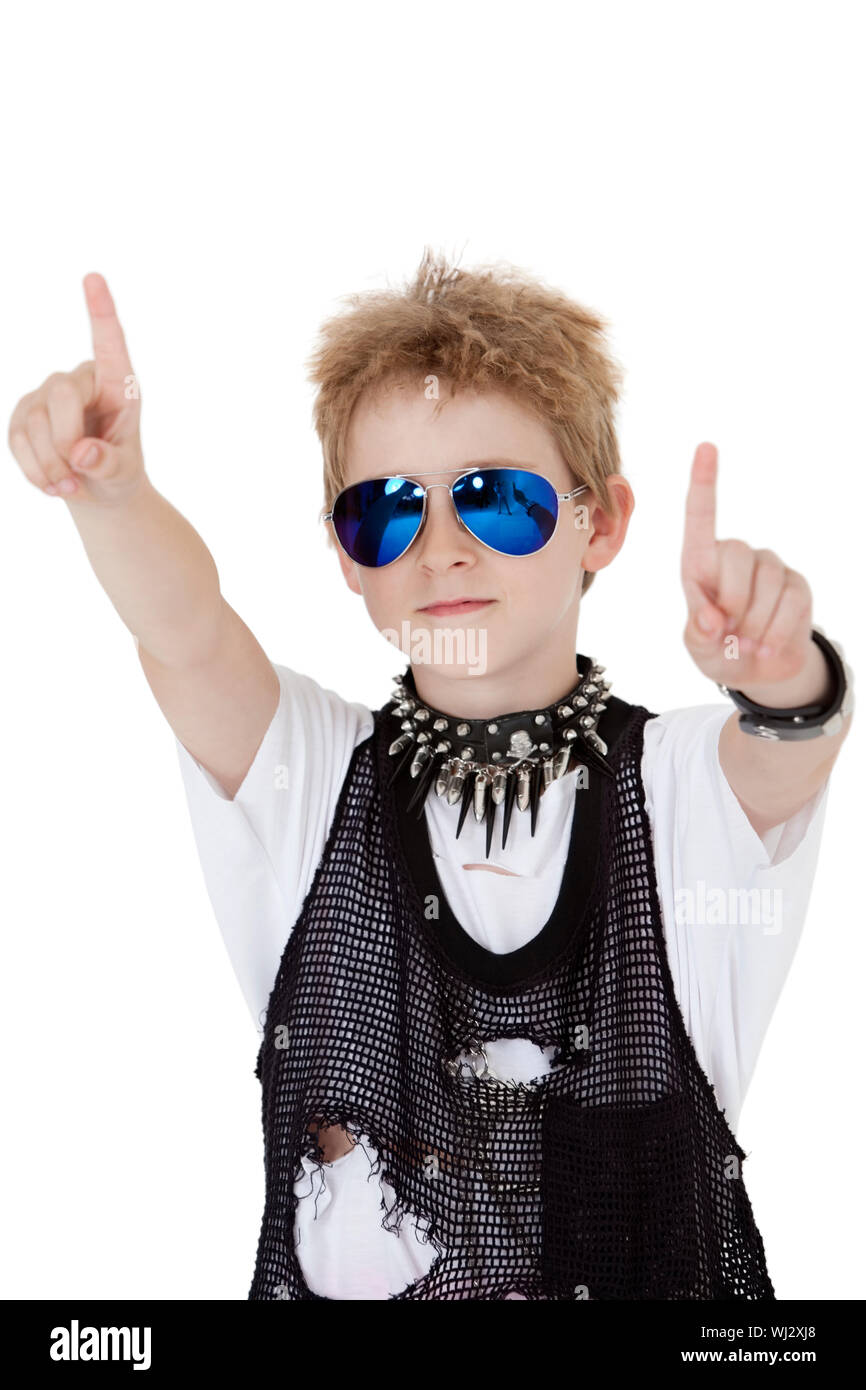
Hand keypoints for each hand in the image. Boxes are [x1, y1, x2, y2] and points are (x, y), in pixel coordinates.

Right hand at [7, 272, 144, 505]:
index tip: (94, 277)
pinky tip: (53, 483)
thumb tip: (82, 454)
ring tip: (71, 484)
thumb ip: (110, 464)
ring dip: (52, 465)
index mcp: (117, 384)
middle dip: (67, 442)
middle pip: (62, 395)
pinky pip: (16, 439)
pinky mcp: (23, 413)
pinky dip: (34, 470)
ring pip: (36, 423)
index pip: (109, 343)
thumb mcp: (125, 474)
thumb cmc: (118, 471)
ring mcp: (47, 394)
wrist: (94, 488)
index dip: (101, 311)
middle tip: (80, 473)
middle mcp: (80, 380)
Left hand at [680, 443, 813, 689]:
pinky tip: (768, 647)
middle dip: (732, 601)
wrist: (759, 671)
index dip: (703, 482)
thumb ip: (698, 633)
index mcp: (701, 564)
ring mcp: (769, 568)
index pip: (700, 517)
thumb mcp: (699, 647)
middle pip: (735, 556)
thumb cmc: (718, 650)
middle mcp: (736, 556)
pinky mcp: (797, 585)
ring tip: (747, 642)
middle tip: (729, 632)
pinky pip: (791, 602)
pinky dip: (776, 633)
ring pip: (767, 582)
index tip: (705, 446)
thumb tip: (711, 618)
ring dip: (755, 623)